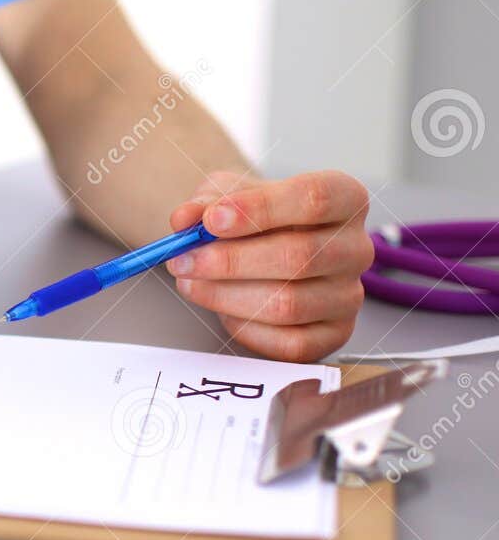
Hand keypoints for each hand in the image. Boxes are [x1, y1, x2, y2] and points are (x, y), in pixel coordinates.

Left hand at [165, 170, 372, 361]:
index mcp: (344, 199)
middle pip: (299, 256)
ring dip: (226, 295)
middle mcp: (356, 248)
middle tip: (183, 260)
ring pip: (288, 304)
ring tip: (191, 282)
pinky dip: (244, 327)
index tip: (211, 220)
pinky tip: (223, 308)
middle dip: (230, 261)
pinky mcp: (334, 335)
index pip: (313, 199)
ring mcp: (349, 295)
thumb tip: (185, 219)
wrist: (262, 250)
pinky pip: (288, 342)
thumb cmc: (253, 220)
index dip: (258, 210)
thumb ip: (205, 203)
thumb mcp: (227, 197)